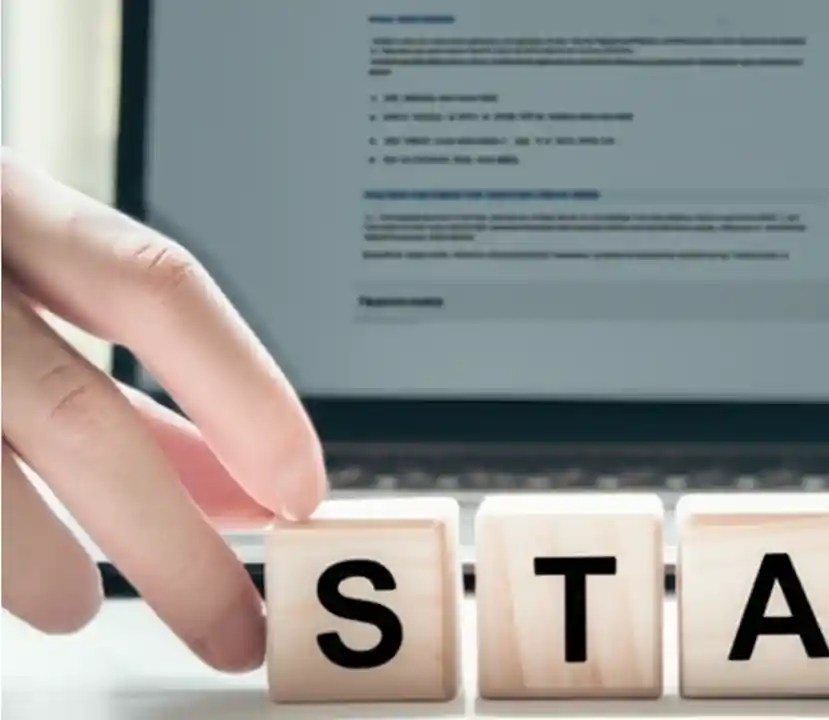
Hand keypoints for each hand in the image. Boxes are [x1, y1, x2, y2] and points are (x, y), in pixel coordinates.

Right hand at [1, 150, 326, 670]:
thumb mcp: (32, 277)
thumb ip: (141, 380)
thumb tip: (246, 483)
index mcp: (7, 206)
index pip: (153, 286)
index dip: (243, 392)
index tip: (302, 488)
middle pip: (73, 414)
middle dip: (171, 546)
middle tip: (232, 627)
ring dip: (35, 560)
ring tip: (74, 603)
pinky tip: (8, 573)